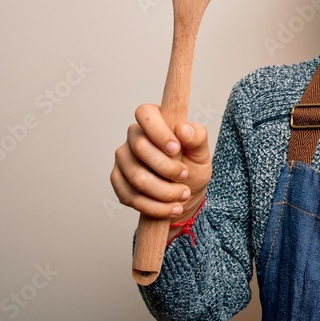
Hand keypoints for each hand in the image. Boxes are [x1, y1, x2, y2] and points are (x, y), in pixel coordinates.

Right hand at [110, 103, 211, 223]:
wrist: (185, 196)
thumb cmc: (192, 167)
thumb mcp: (202, 153)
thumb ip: (197, 138)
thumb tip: (183, 129)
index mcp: (155, 121)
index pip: (145, 113)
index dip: (158, 131)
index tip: (176, 149)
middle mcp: (134, 137)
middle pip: (141, 148)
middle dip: (167, 168)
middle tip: (185, 175)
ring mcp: (123, 159)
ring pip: (136, 177)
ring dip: (164, 191)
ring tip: (183, 195)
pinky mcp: (117, 181)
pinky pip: (131, 197)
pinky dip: (155, 206)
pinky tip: (172, 207)